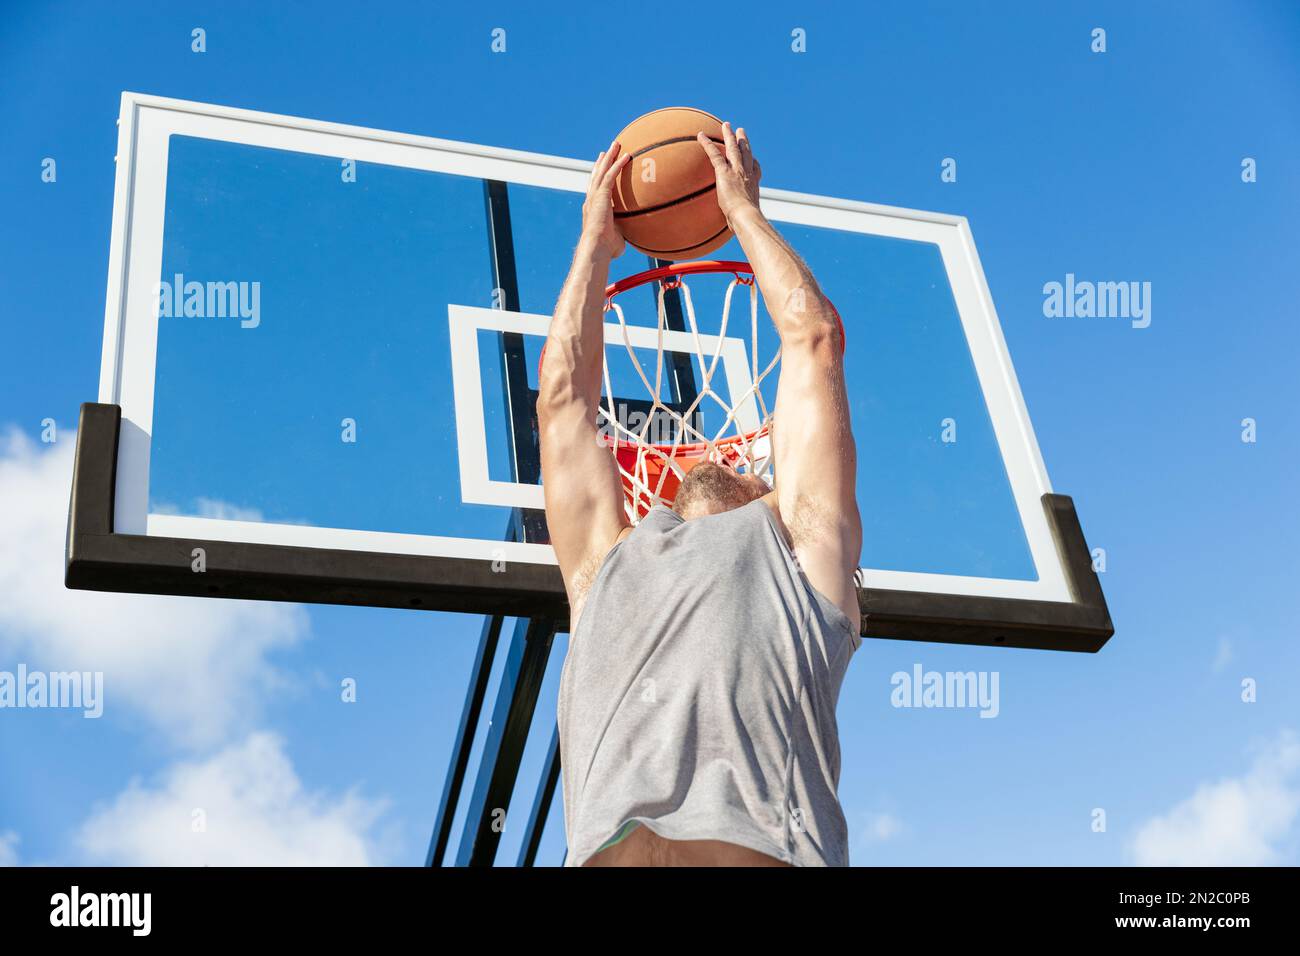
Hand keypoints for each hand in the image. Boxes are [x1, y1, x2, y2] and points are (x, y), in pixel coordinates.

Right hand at [581, 140, 631, 257]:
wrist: (597, 247)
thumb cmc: (606, 249)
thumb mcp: (617, 239)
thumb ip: (624, 235)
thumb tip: (634, 240)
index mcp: (594, 209)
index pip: (595, 190)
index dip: (598, 179)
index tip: (601, 170)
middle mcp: (592, 200)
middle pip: (596, 176)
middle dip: (601, 162)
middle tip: (606, 151)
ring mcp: (595, 196)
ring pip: (602, 171)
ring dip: (609, 157)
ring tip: (616, 144)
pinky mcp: (601, 195)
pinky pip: (610, 175)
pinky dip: (618, 164)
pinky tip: (626, 155)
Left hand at [697, 122, 761, 224]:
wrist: (746, 217)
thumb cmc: (747, 224)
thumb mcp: (744, 224)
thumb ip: (739, 225)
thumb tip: (737, 236)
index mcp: (753, 186)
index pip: (755, 171)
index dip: (754, 164)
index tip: (753, 160)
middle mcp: (747, 175)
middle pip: (746, 154)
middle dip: (743, 142)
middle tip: (741, 132)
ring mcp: (737, 171)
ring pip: (733, 148)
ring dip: (729, 136)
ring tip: (727, 125)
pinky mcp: (725, 172)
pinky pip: (714, 154)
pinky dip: (707, 144)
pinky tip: (700, 135)